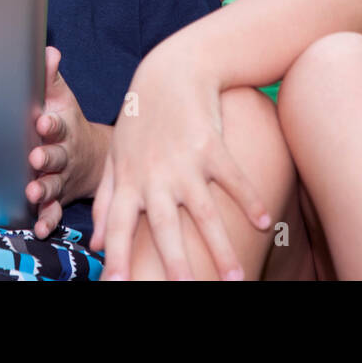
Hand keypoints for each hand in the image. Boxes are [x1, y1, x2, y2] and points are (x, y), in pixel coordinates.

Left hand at [27, 46, 102, 238]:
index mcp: (63, 131)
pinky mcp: (58, 200)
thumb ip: (50, 77)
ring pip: (53, 186)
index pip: (58, 127)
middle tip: (35, 159)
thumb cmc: (67, 123)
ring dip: (44, 191)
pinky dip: (48, 221)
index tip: (42, 122)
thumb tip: (48, 50)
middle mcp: (63, 157)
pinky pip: (55, 213)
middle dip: (46, 159)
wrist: (92, 158)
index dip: (51, 125)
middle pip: (55, 158)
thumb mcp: (61, 98)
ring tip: (33, 193)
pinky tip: (40, 228)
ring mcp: (61, 180)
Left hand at [90, 41, 269, 279]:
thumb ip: (107, 201)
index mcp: (129, 181)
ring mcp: (186, 162)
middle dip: (176, 264)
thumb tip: (97, 244)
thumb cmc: (141, 118)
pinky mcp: (213, 146)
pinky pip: (235, 180)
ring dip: (222, 249)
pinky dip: (250, 202)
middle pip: (166, 228)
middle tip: (186, 291)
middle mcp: (156, 176)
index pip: (119, 227)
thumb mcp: (116, 156)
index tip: (116, 286)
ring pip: (205, 214)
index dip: (116, 258)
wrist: (171, 72)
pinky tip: (264, 225)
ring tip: (235, 280)